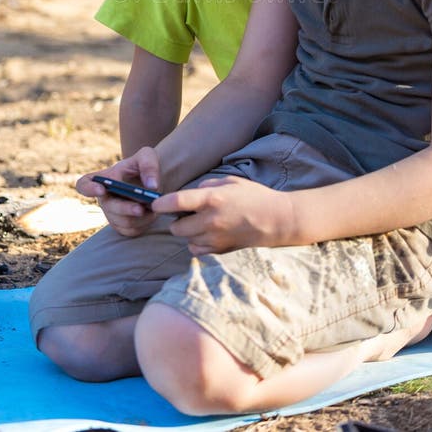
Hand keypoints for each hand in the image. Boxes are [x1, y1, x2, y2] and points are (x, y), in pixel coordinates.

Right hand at [77, 147, 160, 236]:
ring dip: (140, 217)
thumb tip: (151, 186)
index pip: (84, 184)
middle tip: (141, 209)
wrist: (151, 179)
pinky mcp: (123, 225)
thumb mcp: (147, 156)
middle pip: (109, 207)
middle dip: (125, 209)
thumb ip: (149, 166)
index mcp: (104, 178)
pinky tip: (151, 214)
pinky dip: (144, 224)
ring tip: (153, 208)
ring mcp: (112, 213)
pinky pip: (131, 231)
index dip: (88, 189)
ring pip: (123, 221)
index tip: (101, 189)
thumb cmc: (143, 165)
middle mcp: (104, 198)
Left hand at [153, 175, 296, 254]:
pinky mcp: (220, 250)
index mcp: (213, 199)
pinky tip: (206, 234)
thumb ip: (208, 187)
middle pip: (176, 227)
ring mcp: (215, 238)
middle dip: (175, 220)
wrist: (277, 220)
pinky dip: (196, 243)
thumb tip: (192, 194)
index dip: (161, 203)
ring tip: (198, 222)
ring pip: (185, 240)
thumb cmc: (255, 196)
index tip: (154, 203)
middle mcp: (211, 220)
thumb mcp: (231, 181)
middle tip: (184, 213)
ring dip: (186, 232)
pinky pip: (196, 250)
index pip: (178, 202)